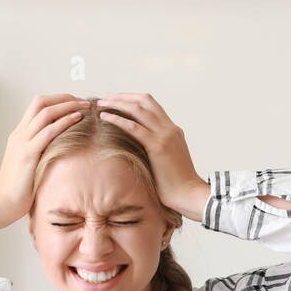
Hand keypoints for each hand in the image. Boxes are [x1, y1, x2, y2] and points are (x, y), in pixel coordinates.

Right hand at [0, 94, 88, 232]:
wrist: (2, 203)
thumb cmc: (18, 190)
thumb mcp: (30, 165)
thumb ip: (41, 154)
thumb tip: (61, 151)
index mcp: (19, 135)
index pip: (37, 107)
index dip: (58, 101)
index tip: (76, 105)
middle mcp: (20, 134)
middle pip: (41, 102)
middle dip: (64, 98)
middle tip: (83, 102)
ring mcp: (22, 142)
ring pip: (45, 112)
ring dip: (68, 105)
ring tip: (86, 106)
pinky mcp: (28, 154)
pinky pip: (48, 131)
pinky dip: (64, 121)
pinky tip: (78, 119)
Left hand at [95, 93, 208, 219]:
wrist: (189, 194)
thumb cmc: (176, 185)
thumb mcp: (166, 161)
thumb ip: (155, 151)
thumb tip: (136, 152)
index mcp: (173, 130)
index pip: (152, 106)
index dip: (133, 100)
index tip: (117, 102)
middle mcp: (170, 128)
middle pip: (145, 100)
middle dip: (124, 96)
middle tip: (106, 99)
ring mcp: (165, 135)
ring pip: (139, 108)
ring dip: (118, 103)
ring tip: (101, 104)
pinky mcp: (157, 146)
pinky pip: (133, 126)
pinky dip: (117, 119)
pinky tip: (104, 118)